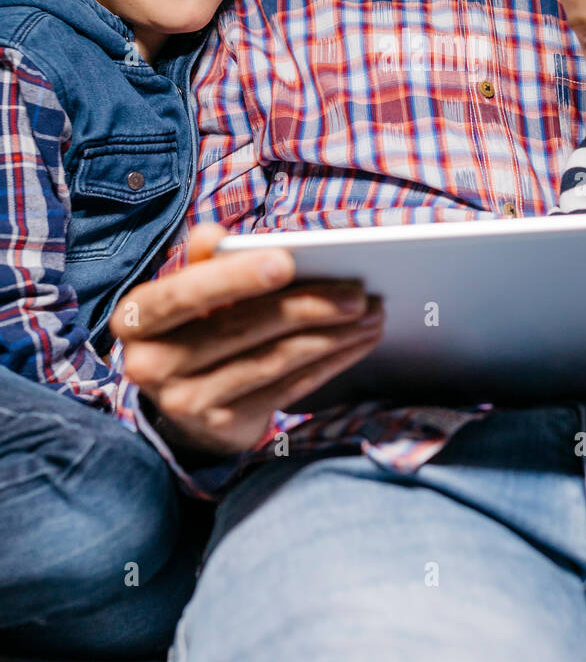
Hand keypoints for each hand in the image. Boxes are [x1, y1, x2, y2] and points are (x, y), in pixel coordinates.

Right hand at [112, 223, 382, 455]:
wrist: (182, 403)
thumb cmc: (193, 325)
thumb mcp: (188, 289)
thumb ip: (203, 261)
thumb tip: (213, 234)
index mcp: (138, 317)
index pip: (184, 294)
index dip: (235, 277)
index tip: (286, 260)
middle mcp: (151, 364)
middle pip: (239, 329)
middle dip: (306, 306)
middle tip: (358, 291)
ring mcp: (186, 402)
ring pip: (271, 361)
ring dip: (330, 335)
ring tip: (372, 313)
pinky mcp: (224, 427)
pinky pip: (287, 389)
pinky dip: (329, 362)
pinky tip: (358, 341)